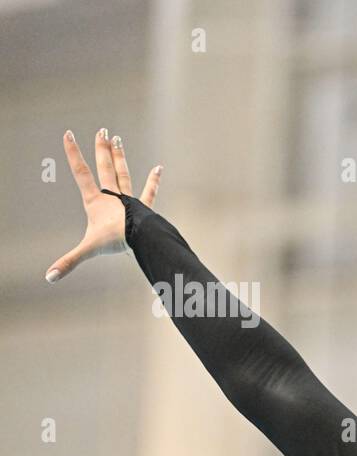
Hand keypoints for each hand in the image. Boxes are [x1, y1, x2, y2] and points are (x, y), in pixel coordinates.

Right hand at [45, 127, 161, 282]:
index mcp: (96, 201)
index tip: (68, 134)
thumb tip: (49, 277)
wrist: (142, 240)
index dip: (73, 153)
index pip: (81, 172)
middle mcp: (112, 196)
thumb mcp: (88, 249)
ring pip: (123, 174)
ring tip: (118, 139)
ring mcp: (129, 200)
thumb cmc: (115, 241)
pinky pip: (150, 191)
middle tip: (102, 130)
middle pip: (105, 167)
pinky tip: (160, 168)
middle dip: (101, 149)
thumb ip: (69, 262)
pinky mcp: (144, 207)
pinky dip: (154, 180)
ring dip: (120, 157)